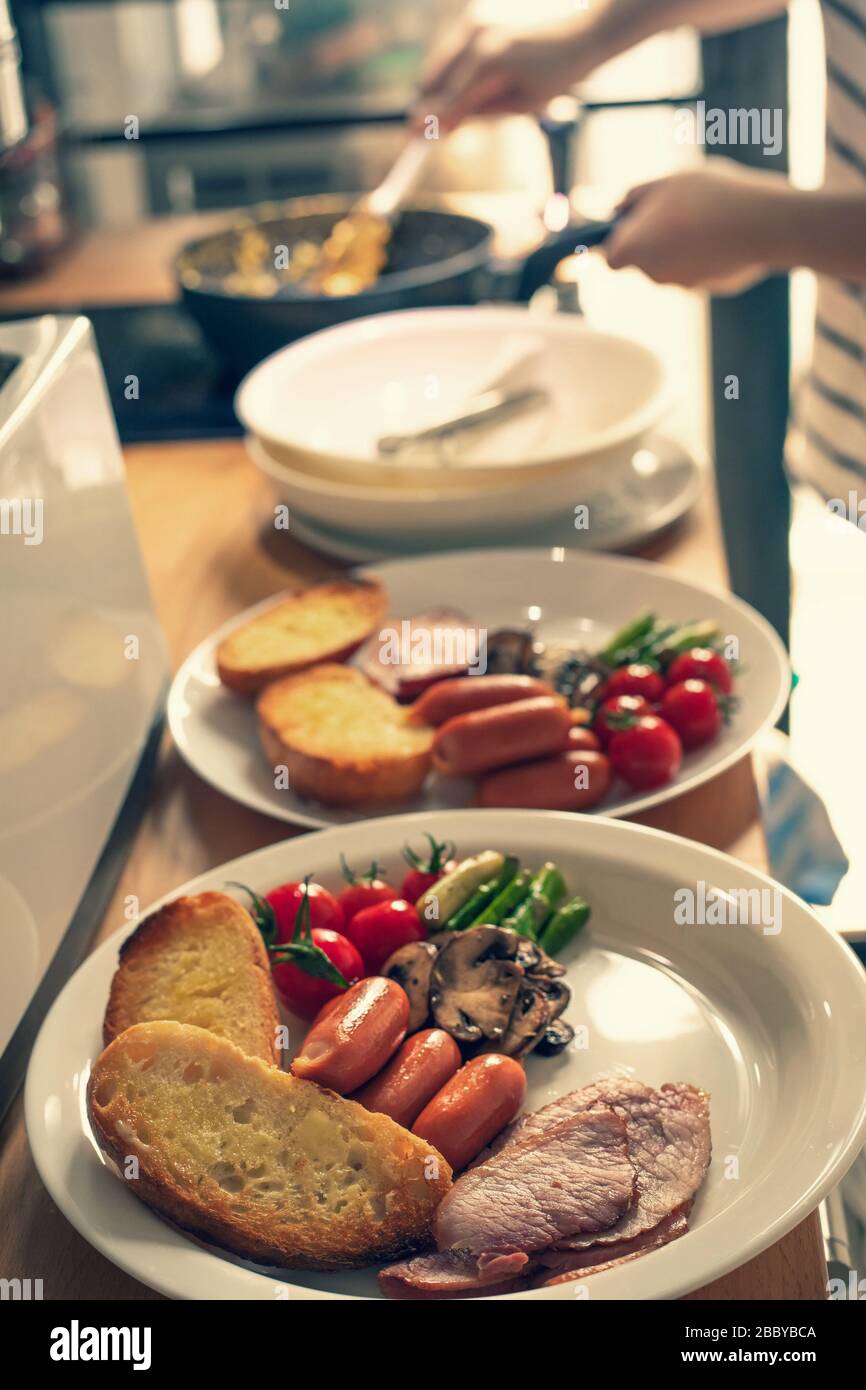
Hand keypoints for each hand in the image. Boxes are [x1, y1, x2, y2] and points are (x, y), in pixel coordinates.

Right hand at [412, 18, 595, 133]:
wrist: (587, 25)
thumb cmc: (561, 71)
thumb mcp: (523, 103)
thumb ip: (482, 112)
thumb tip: (449, 125)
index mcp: (488, 62)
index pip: (449, 100)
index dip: (430, 121)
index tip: (411, 137)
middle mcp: (477, 34)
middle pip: (436, 75)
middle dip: (429, 102)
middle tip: (419, 128)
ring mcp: (477, 16)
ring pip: (444, 58)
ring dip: (442, 84)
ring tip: (447, 107)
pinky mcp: (481, 9)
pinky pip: (458, 45)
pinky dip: (457, 65)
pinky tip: (471, 79)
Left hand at [605, 164, 778, 293]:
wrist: (765, 224)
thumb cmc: (710, 197)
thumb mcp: (667, 182)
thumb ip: (636, 196)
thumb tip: (618, 208)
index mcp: (634, 249)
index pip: (611, 256)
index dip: (618, 239)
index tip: (631, 221)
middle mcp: (653, 274)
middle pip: (643, 258)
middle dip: (653, 237)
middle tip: (676, 207)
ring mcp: (682, 285)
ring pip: (673, 262)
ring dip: (681, 243)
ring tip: (705, 214)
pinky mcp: (709, 289)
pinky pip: (700, 267)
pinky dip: (706, 253)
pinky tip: (724, 230)